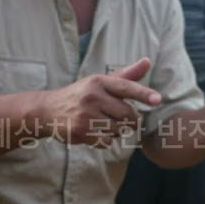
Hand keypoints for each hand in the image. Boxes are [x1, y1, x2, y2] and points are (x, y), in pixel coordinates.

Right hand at [42, 59, 160, 146]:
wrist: (47, 110)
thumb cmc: (82, 95)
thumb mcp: (101, 82)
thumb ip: (126, 75)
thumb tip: (148, 61)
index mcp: (99, 81)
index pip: (126, 87)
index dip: (143, 94)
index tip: (157, 100)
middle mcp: (92, 96)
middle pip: (129, 115)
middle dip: (129, 120)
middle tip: (117, 117)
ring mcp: (85, 114)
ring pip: (119, 130)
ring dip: (115, 131)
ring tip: (100, 123)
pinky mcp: (80, 131)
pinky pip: (107, 142)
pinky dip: (105, 141)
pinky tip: (93, 132)